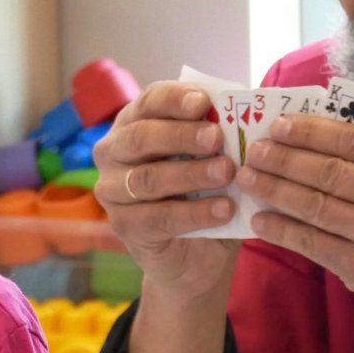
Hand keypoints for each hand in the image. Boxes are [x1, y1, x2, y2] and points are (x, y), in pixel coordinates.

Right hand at [93, 82, 240, 298]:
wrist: (198, 253)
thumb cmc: (204, 191)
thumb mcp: (213, 158)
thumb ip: (218, 134)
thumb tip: (241, 109)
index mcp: (135, 122)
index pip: (150, 101)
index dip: (175, 99)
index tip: (204, 102)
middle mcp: (114, 152)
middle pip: (141, 137)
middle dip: (182, 135)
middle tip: (217, 137)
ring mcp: (112, 190)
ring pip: (148, 178)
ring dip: (191, 174)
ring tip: (227, 173)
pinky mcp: (123, 225)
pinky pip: (158, 217)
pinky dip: (195, 213)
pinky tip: (224, 209)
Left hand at [237, 114, 353, 350]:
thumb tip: (326, 140)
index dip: (310, 131)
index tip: (279, 125)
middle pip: (328, 168)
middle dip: (283, 157)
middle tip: (254, 150)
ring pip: (315, 203)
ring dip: (275, 189)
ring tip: (248, 179)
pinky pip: (313, 241)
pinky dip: (282, 229)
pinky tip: (261, 220)